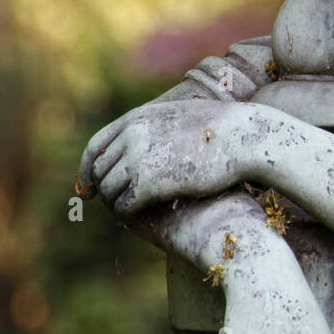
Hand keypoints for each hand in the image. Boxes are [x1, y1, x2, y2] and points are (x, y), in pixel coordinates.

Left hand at [77, 101, 262, 215]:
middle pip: (100, 169)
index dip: (89, 167)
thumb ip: (160, 125)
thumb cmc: (224, 128)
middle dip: (102, 187)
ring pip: (110, 189)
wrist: (243, 137)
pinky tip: (136, 217)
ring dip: (116, 202)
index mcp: (137, 118)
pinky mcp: (150, 184)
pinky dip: (126, 213)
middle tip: (109, 202)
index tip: (89, 183)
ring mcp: (138, 160)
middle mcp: (131, 137)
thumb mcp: (183, 116)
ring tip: (126, 210)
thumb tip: (152, 132)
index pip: (97, 145)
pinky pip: (124, 204)